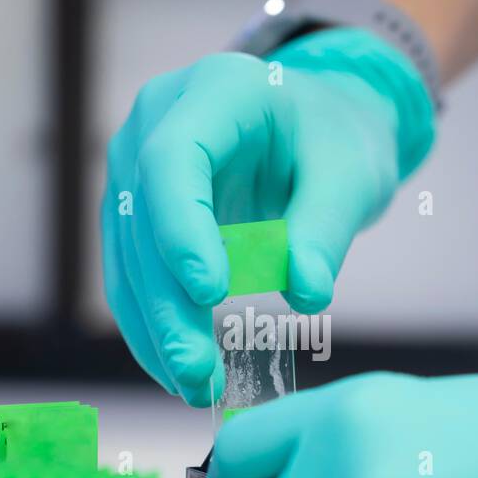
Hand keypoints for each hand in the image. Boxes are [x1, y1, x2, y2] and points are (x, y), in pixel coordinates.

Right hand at [100, 28, 433, 406]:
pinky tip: (177, 370)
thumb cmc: (335, 141)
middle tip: (198, 373)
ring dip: (154, 328)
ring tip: (194, 387)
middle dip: (167, 304)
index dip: (182, 229)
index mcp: (215, 90)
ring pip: (126, 255)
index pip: (173, 160)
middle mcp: (155, 121)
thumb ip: (326, 229)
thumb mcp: (351, 176)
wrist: (315, 128)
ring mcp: (134, 165)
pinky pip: (130, 273)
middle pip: (142, 218)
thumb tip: (308, 293)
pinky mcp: (133, 210)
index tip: (212, 293)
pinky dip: (151, 324)